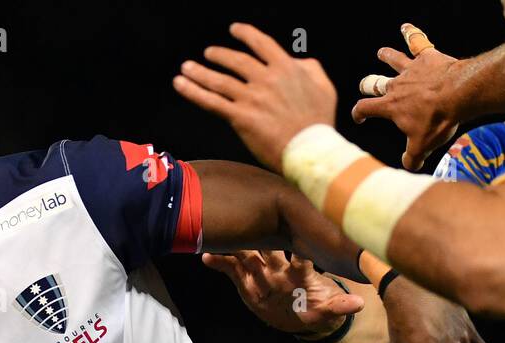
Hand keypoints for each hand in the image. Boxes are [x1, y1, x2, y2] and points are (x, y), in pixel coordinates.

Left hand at [174, 23, 336, 171]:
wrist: (311, 150)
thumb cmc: (320, 123)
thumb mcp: (324, 86)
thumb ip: (310, 67)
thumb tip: (297, 61)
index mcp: (286, 68)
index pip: (261, 44)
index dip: (246, 34)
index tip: (234, 29)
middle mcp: (266, 79)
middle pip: (236, 61)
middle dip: (219, 55)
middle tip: (207, 53)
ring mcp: (251, 98)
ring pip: (219, 80)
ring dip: (199, 72)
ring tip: (186, 67)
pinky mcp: (240, 118)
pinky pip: (211, 102)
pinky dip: (193, 91)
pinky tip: (180, 83)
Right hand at [202, 251, 362, 335]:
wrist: (298, 314)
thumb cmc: (315, 306)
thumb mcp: (327, 310)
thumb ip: (340, 306)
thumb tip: (360, 303)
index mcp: (300, 272)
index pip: (300, 255)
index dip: (297, 248)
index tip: (295, 238)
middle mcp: (280, 266)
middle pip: (269, 246)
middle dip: (260, 235)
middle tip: (251, 221)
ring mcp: (261, 271)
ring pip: (247, 253)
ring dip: (235, 245)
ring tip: (220, 236)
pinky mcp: (245, 280)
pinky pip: (230, 269)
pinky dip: (218, 263)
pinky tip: (204, 256)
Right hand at [352, 23, 461, 170]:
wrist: (458, 94)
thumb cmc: (438, 120)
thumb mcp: (422, 146)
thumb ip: (411, 158)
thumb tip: (408, 165)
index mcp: (390, 107)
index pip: (365, 108)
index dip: (359, 113)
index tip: (359, 117)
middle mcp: (395, 86)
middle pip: (374, 83)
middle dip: (368, 85)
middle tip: (367, 86)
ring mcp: (411, 69)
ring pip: (392, 60)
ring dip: (386, 56)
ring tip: (382, 53)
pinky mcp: (426, 57)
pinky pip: (416, 42)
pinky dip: (410, 33)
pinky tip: (406, 27)